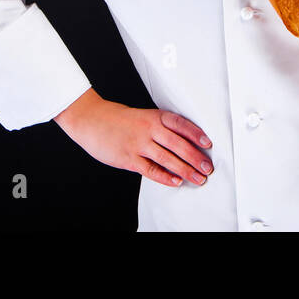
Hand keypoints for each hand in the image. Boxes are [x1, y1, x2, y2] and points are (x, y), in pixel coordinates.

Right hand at [54, 88, 213, 187]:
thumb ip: (160, 127)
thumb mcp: (142, 115)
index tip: (208, 143)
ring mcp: (138, 144)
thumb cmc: (117, 119)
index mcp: (154, 116)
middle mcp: (148, 129)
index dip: (196, 133)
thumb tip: (183, 144)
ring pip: (168, 159)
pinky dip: (165, 177)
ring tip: (198, 178)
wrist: (90, 119)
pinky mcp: (128, 158)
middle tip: (208, 167)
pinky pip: (150, 170)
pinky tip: (176, 182)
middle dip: (196, 157)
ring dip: (186, 170)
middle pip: (178, 144)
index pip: (180, 124)